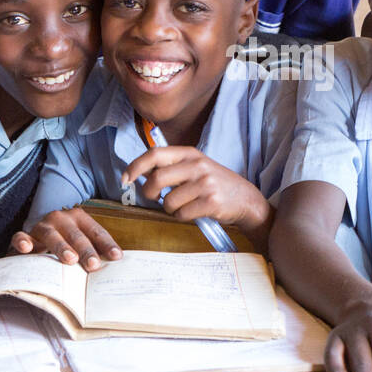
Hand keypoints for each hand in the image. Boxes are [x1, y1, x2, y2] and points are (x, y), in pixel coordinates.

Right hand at [10, 207, 123, 271]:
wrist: (38, 236)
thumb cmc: (67, 242)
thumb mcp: (82, 242)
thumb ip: (95, 250)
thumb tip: (116, 265)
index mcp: (80, 218)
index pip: (96, 232)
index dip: (107, 244)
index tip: (116, 257)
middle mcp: (61, 219)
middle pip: (76, 235)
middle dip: (86, 250)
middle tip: (94, 265)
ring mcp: (43, 226)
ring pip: (52, 236)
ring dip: (62, 247)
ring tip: (70, 259)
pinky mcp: (25, 235)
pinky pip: (21, 237)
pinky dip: (22, 241)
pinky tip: (25, 248)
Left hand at [122, 146, 270, 235]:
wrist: (245, 199)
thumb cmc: (215, 184)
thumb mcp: (196, 167)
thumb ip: (172, 167)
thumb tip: (140, 174)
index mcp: (190, 153)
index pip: (155, 154)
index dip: (136, 166)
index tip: (125, 179)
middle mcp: (197, 165)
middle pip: (157, 179)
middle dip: (149, 193)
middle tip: (154, 198)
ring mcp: (205, 183)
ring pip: (168, 201)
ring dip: (169, 209)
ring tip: (183, 206)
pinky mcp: (211, 202)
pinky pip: (181, 214)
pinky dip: (182, 217)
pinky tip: (194, 213)